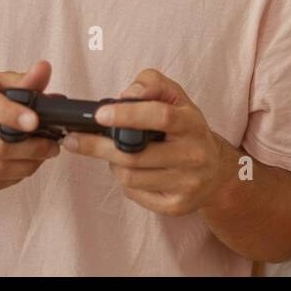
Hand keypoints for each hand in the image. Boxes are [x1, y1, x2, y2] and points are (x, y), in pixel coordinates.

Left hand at [62, 68, 233, 216]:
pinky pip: (135, 194)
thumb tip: (126, 94)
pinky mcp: (176, 206)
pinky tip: (131, 171)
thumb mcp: (176, 98)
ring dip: (113, 163)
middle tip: (74, 140)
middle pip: (135, 155)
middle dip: (99, 146)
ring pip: (130, 177)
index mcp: (192, 124)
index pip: (160, 116)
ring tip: (116, 153)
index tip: (99, 115)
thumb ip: (152, 84)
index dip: (127, 115)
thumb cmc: (187, 129)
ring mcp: (186, 184)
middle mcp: (193, 156)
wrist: (216, 171)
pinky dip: (125, 182)